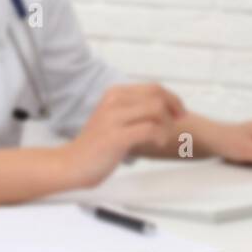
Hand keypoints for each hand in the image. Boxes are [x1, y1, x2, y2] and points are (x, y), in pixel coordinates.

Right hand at [62, 83, 185, 188]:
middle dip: (175, 108)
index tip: (180, 112)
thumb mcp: (114, 120)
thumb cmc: (95, 146)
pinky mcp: (116, 136)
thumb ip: (134, 112)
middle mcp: (114, 100)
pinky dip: (160, 136)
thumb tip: (164, 110)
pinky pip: (150, 129)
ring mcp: (114, 117)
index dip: (172, 98)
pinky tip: (157, 144)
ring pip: (156, 109)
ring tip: (163, 137)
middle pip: (157, 94)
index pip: (153, 87)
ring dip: (167, 124)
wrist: (71, 164)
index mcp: (114, 94)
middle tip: (180, 122)